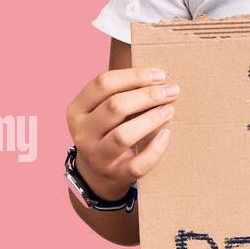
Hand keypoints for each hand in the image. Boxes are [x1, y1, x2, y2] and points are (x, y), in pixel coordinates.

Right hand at [65, 67, 179, 201]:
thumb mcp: (104, 108)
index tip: (161, 74)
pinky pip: (138, 164)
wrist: (99, 172)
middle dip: (148, 95)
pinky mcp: (116, 174)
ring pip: (123, 135)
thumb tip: (160, 75)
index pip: (103, 83)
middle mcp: (82, 133)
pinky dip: (155, 148)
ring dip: (152, 118)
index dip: (135, 76)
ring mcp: (97, 156)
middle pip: (115, 106)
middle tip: (172, 90)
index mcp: (77, 110)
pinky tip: (166, 134)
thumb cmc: (110, 128)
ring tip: (170, 109)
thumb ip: (123, 90)